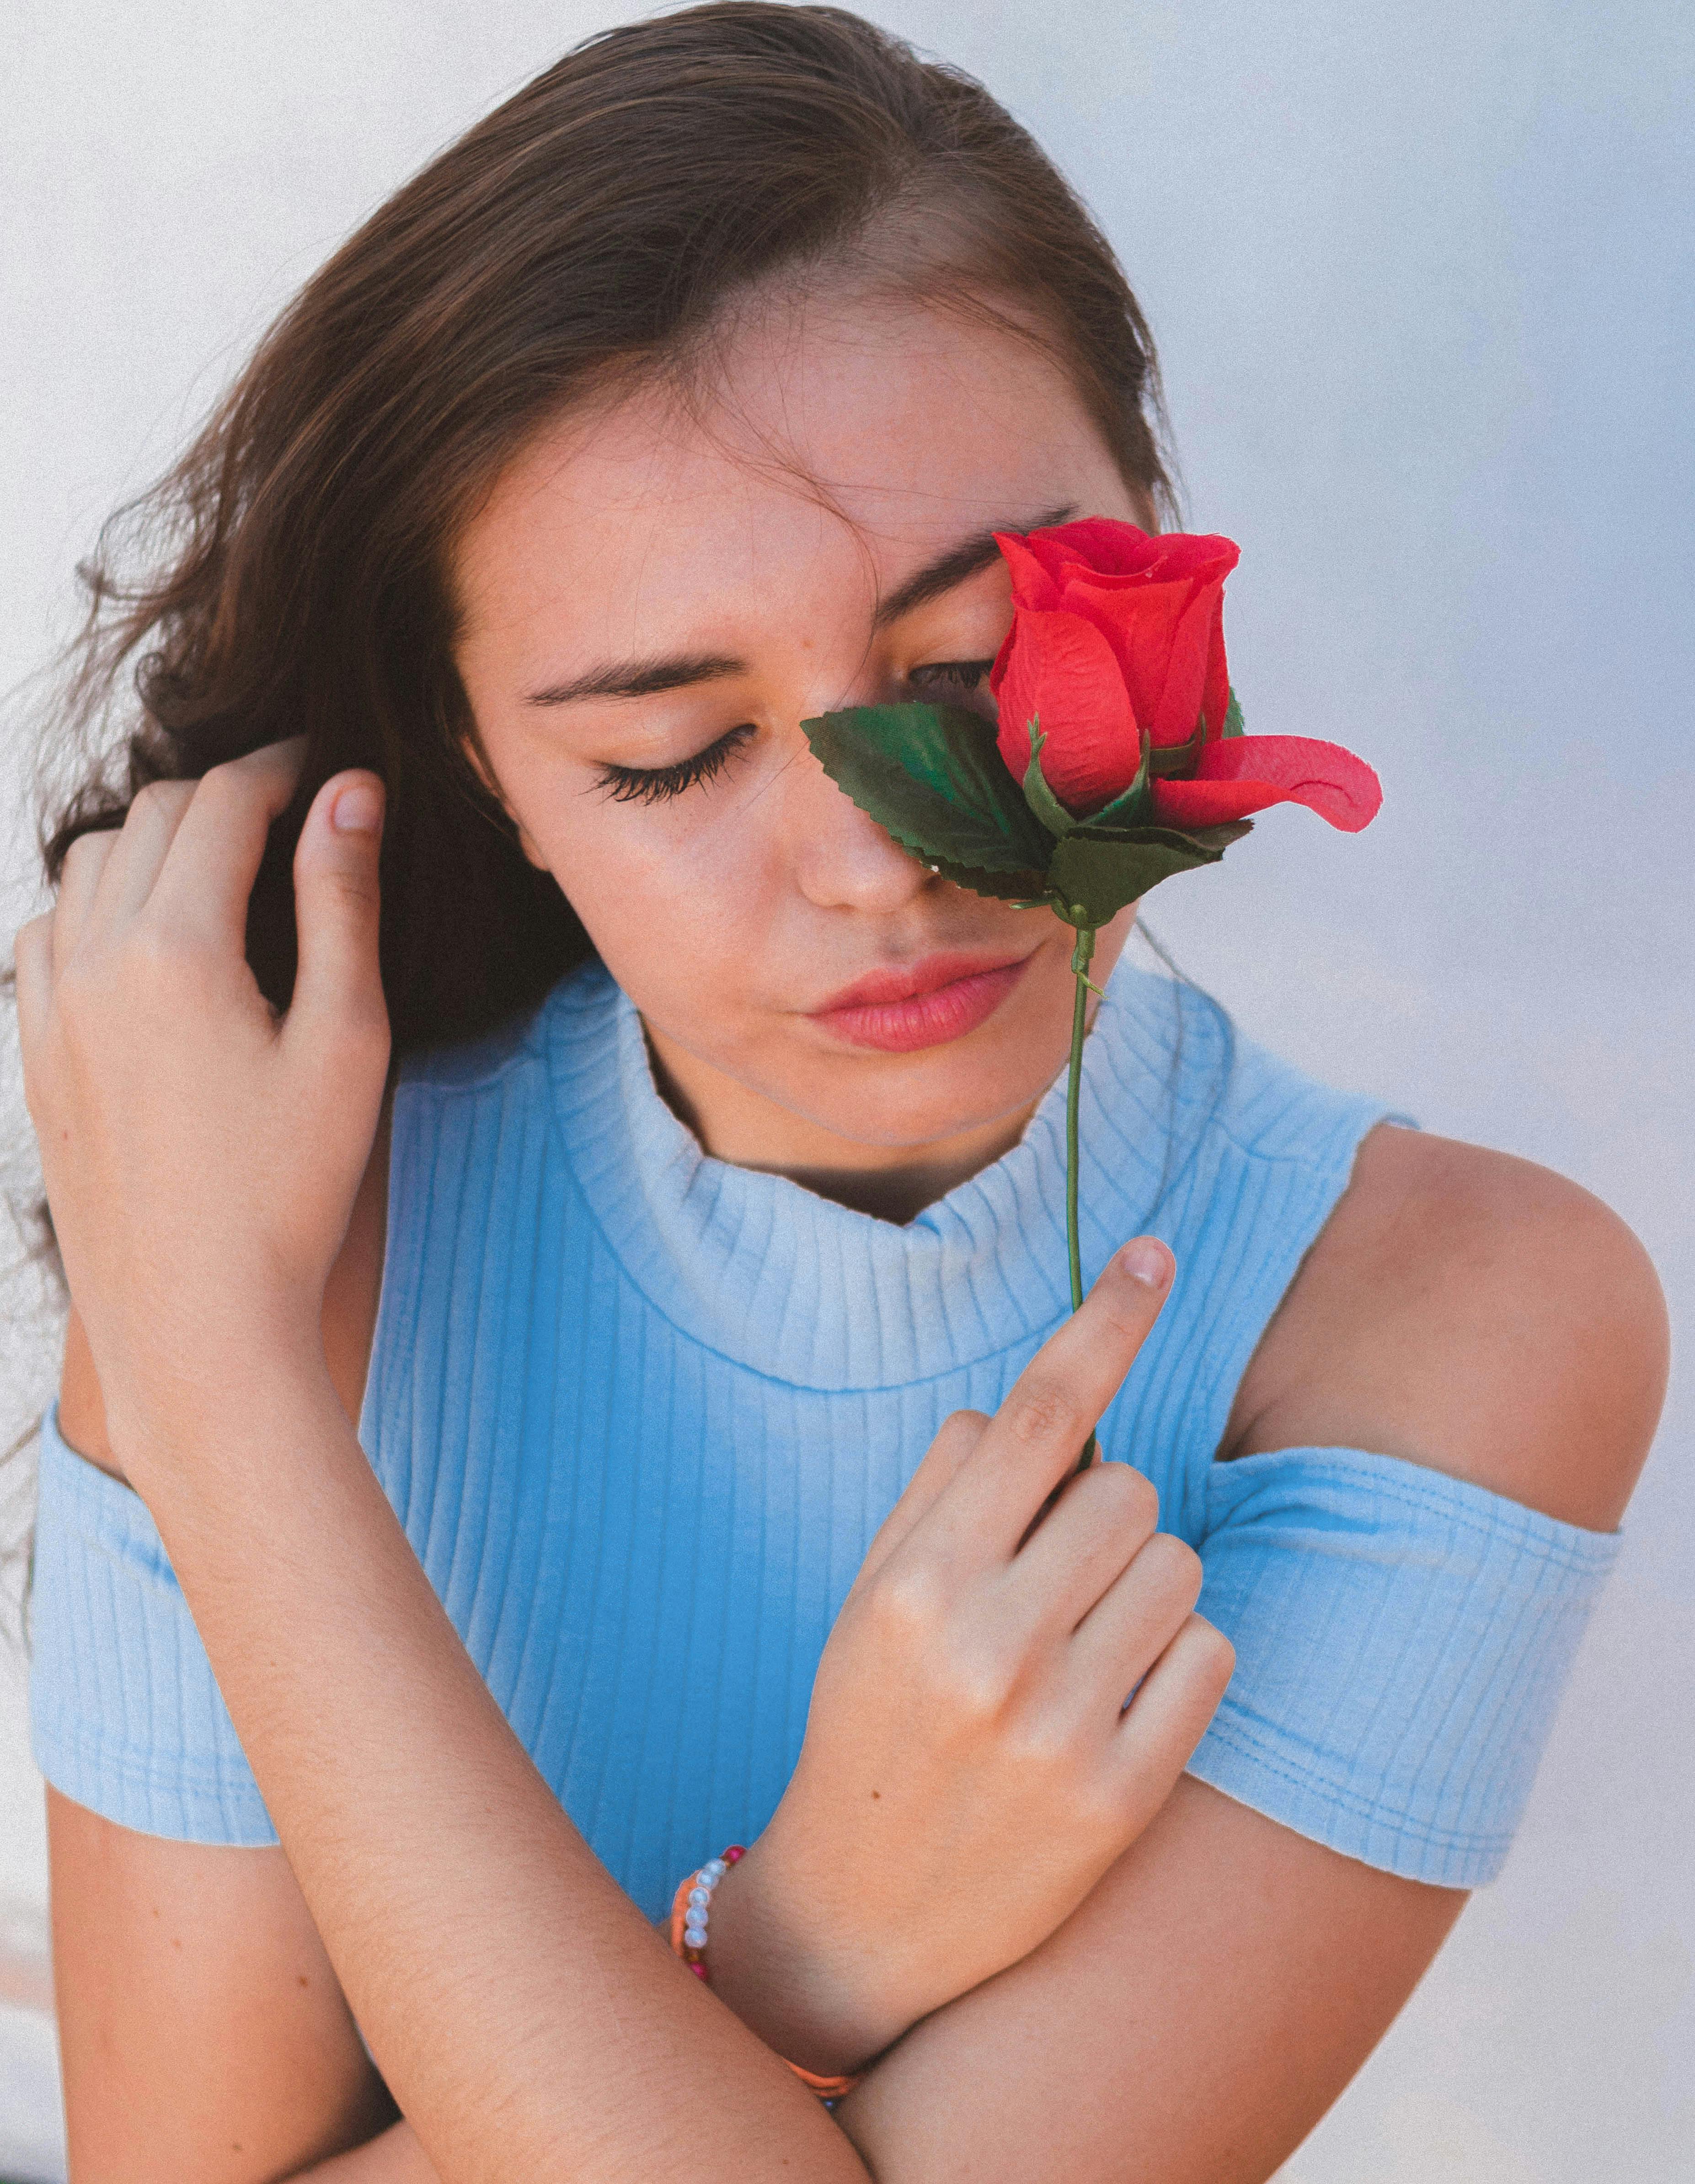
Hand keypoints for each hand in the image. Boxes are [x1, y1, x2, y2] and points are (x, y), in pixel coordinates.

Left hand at [14, 742, 389, 1473]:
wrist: (194, 1320)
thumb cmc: (287, 1192)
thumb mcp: (346, 1041)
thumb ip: (344, 905)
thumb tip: (350, 793)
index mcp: (174, 950)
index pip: (223, 802)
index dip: (282, 767)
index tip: (325, 767)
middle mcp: (91, 963)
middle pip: (152, 817)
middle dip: (223, 794)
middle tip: (289, 810)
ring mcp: (48, 1010)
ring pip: (89, 865)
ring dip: (157, 841)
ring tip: (224, 867)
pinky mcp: (35, 1055)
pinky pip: (48, 933)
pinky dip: (99, 905)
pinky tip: (149, 940)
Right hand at [707, 1242, 1235, 2074]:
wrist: (861, 1924)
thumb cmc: (870, 1729)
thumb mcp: (870, 1603)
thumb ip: (945, 1494)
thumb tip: (1034, 1406)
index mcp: (916, 1584)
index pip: (1038, 1415)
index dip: (1104, 1321)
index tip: (1154, 1255)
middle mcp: (988, 1648)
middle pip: (1127, 1489)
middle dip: (1103, 1516)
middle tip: (1054, 1581)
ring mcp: (1062, 1727)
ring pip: (1180, 1566)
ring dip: (1143, 1588)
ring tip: (1079, 1649)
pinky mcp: (1125, 1796)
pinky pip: (1212, 1655)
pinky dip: (1179, 1660)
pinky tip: (1115, 1703)